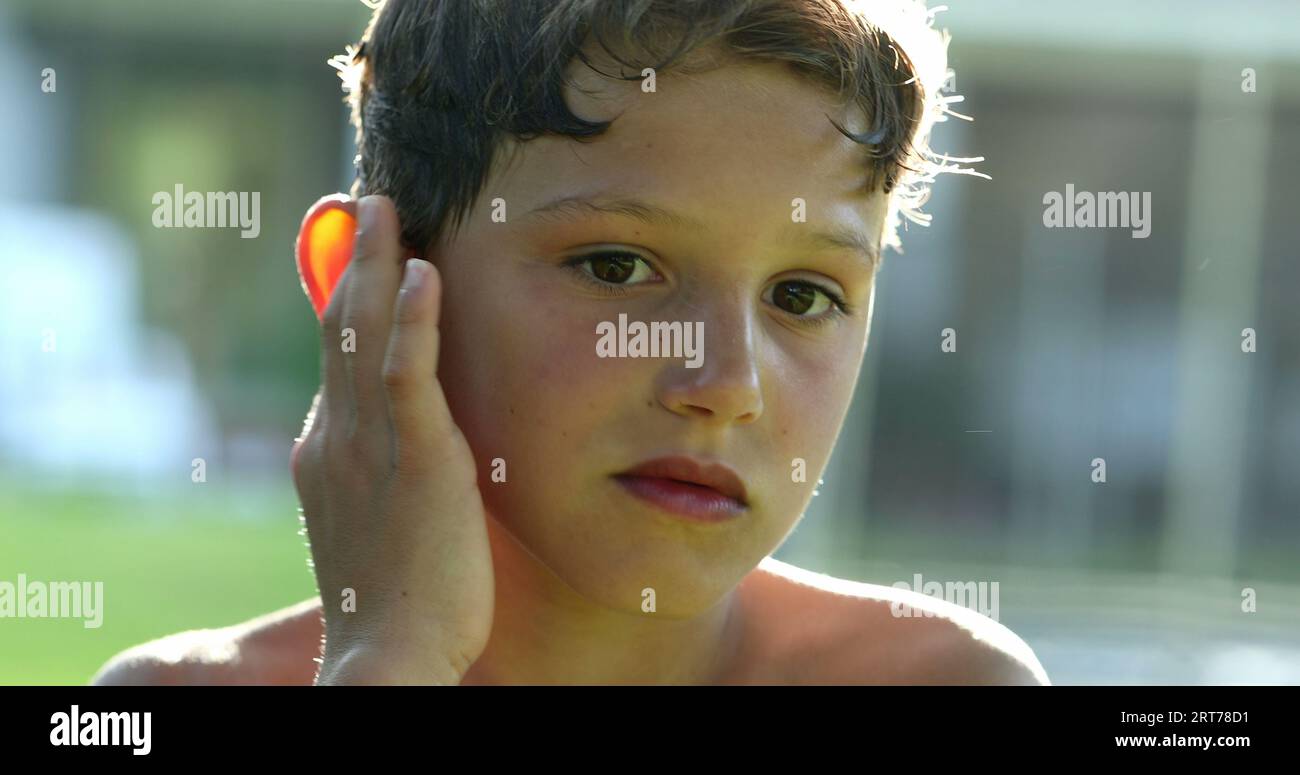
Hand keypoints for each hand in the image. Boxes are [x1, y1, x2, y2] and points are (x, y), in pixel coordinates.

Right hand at [290, 195, 493, 684]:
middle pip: (340, 330)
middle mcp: (335, 435)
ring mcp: (367, 442)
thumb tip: (410, 448)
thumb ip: (388, 474)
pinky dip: (410, 317)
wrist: (388, 651)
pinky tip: (421, 271)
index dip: (351, 305)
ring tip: (383, 208)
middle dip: (350, 261)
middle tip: (362, 206)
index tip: (365, 262)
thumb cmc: (399, 598)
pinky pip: (407, 369)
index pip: (340, 361)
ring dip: (373, 263)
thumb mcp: (383, 521)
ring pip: (364, 334)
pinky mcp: (413, 454)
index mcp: (327, 451)